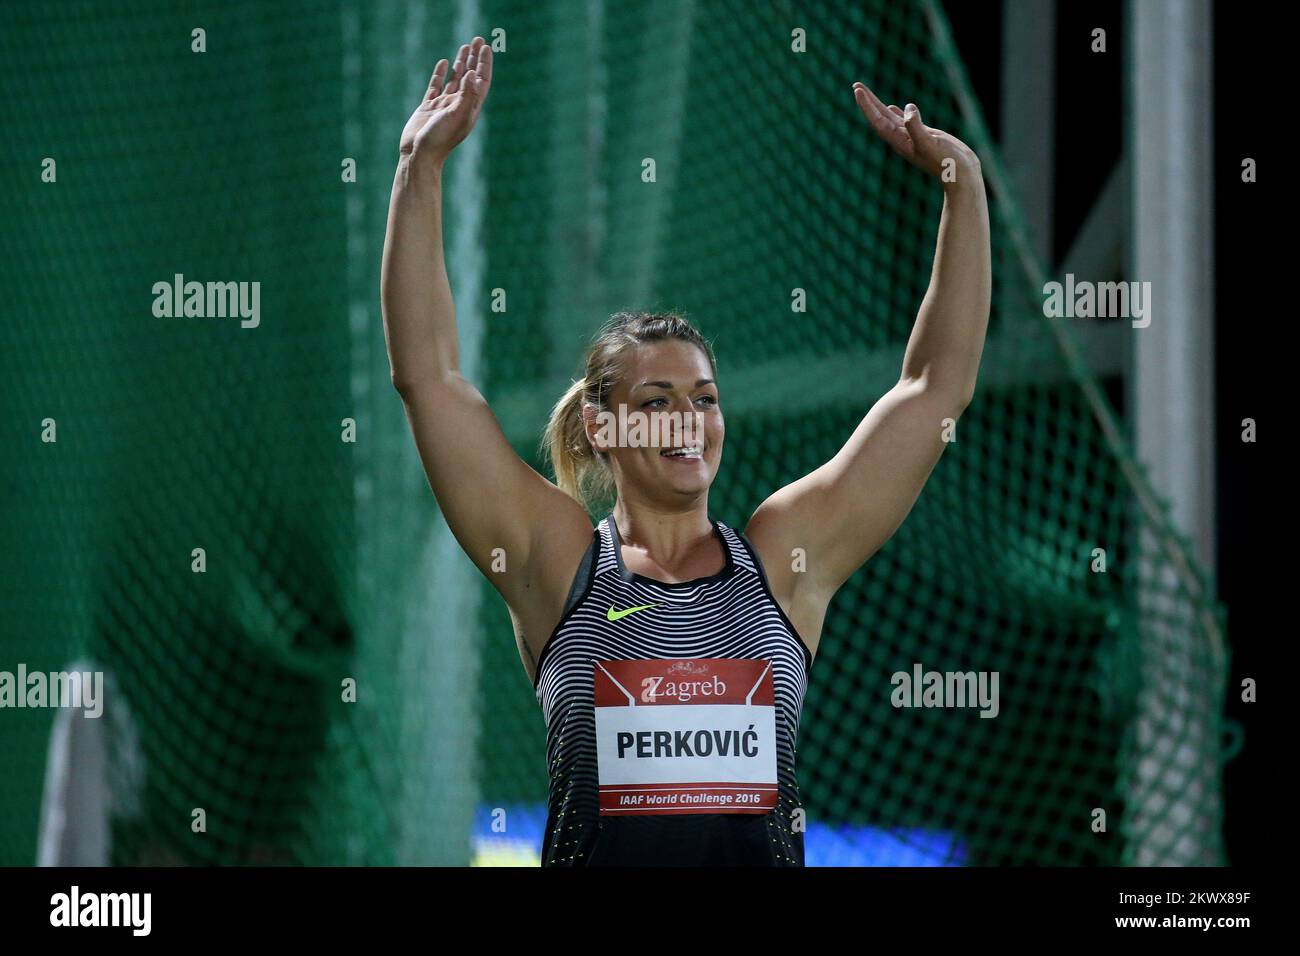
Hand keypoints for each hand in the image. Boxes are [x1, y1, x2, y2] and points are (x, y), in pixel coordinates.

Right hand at [399, 36, 492, 167]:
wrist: (419, 155)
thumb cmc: (440, 139)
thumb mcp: (457, 116)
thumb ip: (467, 95)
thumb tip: (474, 74)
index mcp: (469, 108)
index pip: (480, 81)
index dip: (484, 64)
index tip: (486, 47)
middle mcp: (458, 105)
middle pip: (470, 76)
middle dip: (474, 58)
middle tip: (478, 39)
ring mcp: (443, 106)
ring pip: (454, 79)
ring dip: (460, 63)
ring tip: (464, 46)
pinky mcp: (428, 107)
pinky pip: (436, 86)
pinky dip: (440, 74)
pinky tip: (443, 63)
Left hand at [852, 82, 979, 185]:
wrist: (960, 174)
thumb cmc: (946, 162)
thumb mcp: (930, 143)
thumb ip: (916, 127)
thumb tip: (908, 109)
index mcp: (900, 141)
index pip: (878, 121)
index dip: (867, 105)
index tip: (858, 90)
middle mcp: (902, 139)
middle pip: (880, 117)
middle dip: (868, 102)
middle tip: (856, 85)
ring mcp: (912, 138)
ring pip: (890, 118)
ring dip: (878, 105)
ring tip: (867, 93)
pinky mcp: (923, 135)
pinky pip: (904, 121)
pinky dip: (896, 113)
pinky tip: (893, 107)